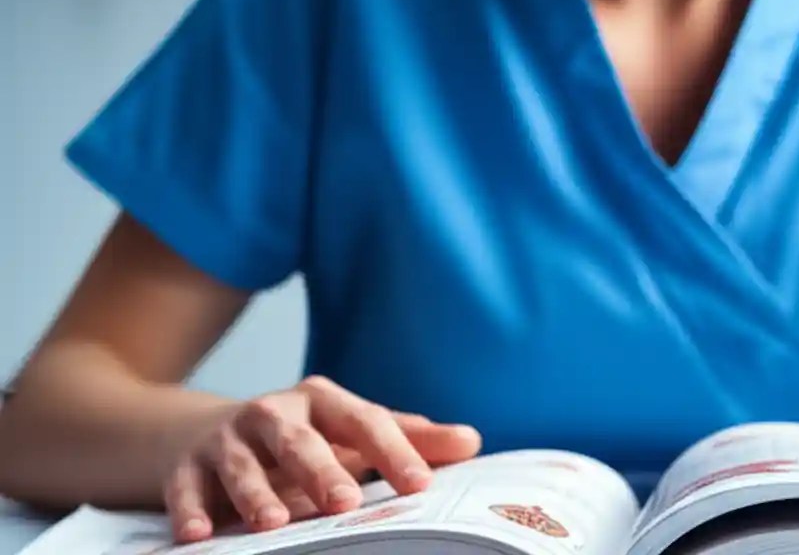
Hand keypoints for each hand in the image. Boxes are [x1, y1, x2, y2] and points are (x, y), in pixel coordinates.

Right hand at [162, 376, 481, 542]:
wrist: (205, 433)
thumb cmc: (301, 438)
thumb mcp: (352, 434)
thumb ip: (409, 440)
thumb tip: (471, 442)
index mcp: (323, 401)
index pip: (366, 422)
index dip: (394, 452)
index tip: (421, 485)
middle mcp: (275, 412)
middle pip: (301, 439)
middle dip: (323, 470)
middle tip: (345, 503)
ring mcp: (228, 438)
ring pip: (243, 464)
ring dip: (255, 493)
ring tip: (273, 523)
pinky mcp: (187, 466)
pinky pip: (187, 487)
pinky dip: (191, 510)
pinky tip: (199, 535)